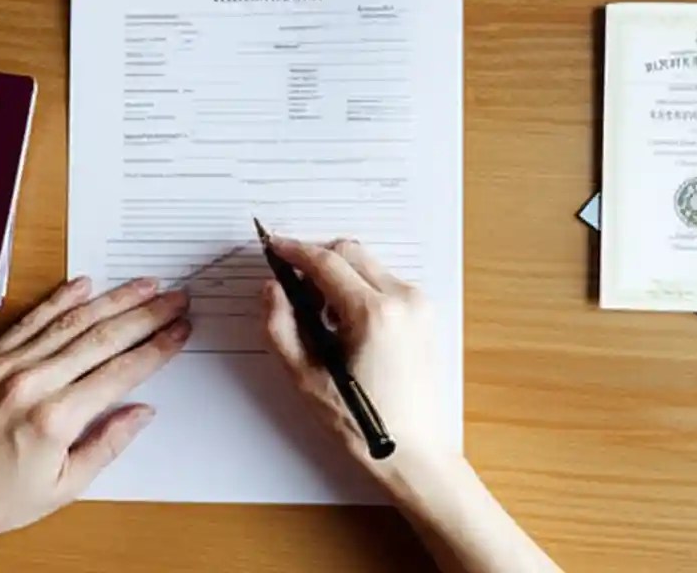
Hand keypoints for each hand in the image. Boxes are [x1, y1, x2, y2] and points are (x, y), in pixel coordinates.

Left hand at [0, 277, 190, 571]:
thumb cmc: (0, 500)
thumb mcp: (66, 487)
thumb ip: (108, 443)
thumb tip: (143, 410)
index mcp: (55, 419)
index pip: (120, 372)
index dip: (156, 348)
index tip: (180, 330)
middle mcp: (30, 384)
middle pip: (101, 339)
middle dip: (144, 315)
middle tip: (175, 299)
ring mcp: (5, 367)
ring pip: (70, 323)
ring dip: (112, 300)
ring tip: (144, 285)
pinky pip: (30, 322)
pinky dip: (59, 301)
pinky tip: (84, 285)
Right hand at [261, 240, 562, 572]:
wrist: (412, 450)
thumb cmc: (363, 423)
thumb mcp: (306, 377)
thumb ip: (281, 326)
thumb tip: (272, 289)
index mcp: (373, 314)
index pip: (326, 261)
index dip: (294, 250)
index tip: (274, 246)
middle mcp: (402, 300)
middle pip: (349, 252)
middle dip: (316, 259)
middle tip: (293, 287)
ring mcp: (418, 305)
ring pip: (367, 264)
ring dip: (338, 275)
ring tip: (320, 316)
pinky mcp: (424, 313)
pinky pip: (383, 282)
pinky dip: (358, 288)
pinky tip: (344, 324)